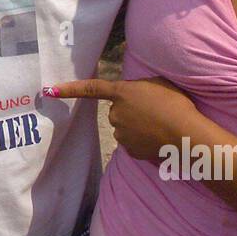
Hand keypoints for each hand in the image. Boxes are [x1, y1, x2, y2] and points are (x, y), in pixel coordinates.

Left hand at [44, 77, 199, 160]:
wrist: (187, 135)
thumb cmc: (176, 104)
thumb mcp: (158, 84)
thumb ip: (139, 88)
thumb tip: (134, 97)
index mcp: (121, 93)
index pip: (90, 89)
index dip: (69, 89)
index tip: (49, 90)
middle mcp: (116, 113)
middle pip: (117, 111)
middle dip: (131, 111)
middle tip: (154, 111)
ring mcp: (121, 134)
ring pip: (125, 127)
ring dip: (137, 126)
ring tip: (159, 125)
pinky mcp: (129, 150)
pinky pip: (133, 142)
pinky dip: (143, 140)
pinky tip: (158, 138)